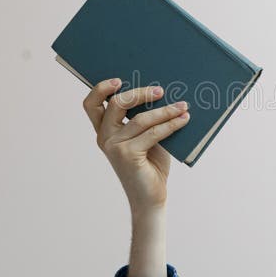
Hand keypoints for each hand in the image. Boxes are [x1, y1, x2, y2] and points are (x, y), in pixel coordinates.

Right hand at [82, 78, 189, 276]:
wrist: (152, 197)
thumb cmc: (151, 164)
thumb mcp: (146, 136)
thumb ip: (146, 118)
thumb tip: (164, 92)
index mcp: (104, 130)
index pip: (91, 104)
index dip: (100, 89)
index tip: (118, 79)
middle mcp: (104, 137)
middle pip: (115, 104)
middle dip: (138, 93)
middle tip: (160, 89)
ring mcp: (114, 147)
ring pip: (140, 119)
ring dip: (165, 110)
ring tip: (183, 106)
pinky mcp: (128, 156)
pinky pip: (153, 134)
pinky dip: (170, 125)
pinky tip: (184, 119)